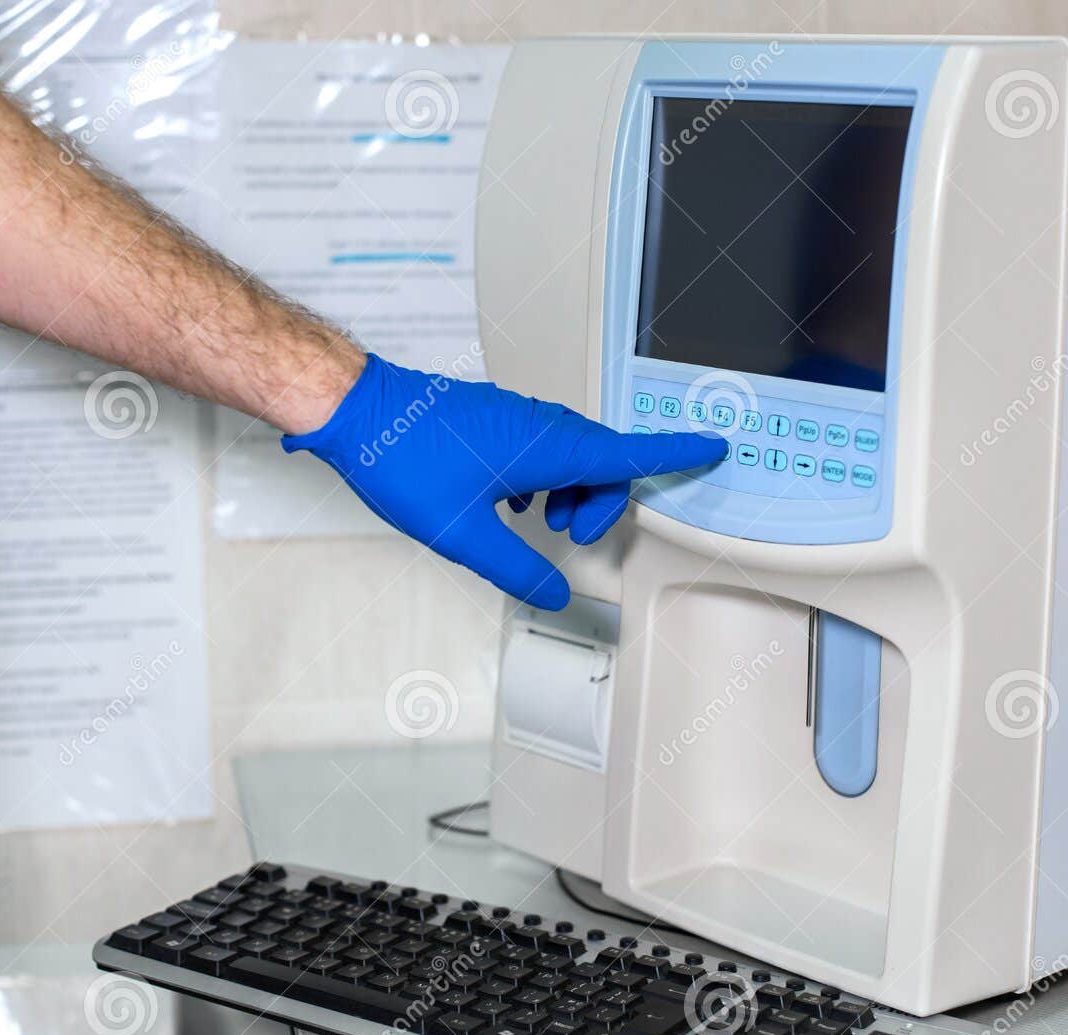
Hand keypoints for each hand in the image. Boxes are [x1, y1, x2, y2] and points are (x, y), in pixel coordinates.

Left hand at [282, 353, 725, 608]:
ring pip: (572, 452)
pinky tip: (510, 500)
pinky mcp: (493, 418)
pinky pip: (542, 445)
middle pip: (604, 459)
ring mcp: (515, 417)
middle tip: (574, 533)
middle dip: (603, 499)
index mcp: (547, 447)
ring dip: (572, 489)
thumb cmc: (403, 457)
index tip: (711, 446)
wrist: (357, 410)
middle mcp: (538, 424)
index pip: (630, 451)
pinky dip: (544, 475)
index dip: (676, 452)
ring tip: (541, 520)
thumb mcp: (463, 533)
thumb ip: (516, 568)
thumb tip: (552, 590)